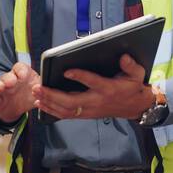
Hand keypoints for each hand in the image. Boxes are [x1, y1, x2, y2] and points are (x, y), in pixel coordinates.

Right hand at [0, 62, 39, 124]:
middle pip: (8, 76)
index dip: (21, 70)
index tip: (23, 75)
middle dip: (9, 78)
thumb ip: (41, 89)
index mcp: (22, 76)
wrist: (17, 109)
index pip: (20, 68)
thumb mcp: (38, 92)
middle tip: (11, 83)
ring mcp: (3, 90)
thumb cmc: (29, 96)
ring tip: (1, 87)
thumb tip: (46, 88)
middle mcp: (11, 81)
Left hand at [32, 54, 154, 120]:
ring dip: (49, 103)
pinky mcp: (86, 114)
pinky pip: (66, 115)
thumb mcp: (137, 74)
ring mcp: (90, 110)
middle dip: (53, 95)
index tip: (66, 70)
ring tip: (36, 94)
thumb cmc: (132, 87)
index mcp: (108, 88)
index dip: (80, 76)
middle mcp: (96, 100)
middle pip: (72, 101)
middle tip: (38, 87)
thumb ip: (131, 65)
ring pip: (66, 110)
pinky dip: (52, 110)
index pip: (92, 82)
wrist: (135, 107)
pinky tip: (41, 104)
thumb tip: (123, 57)